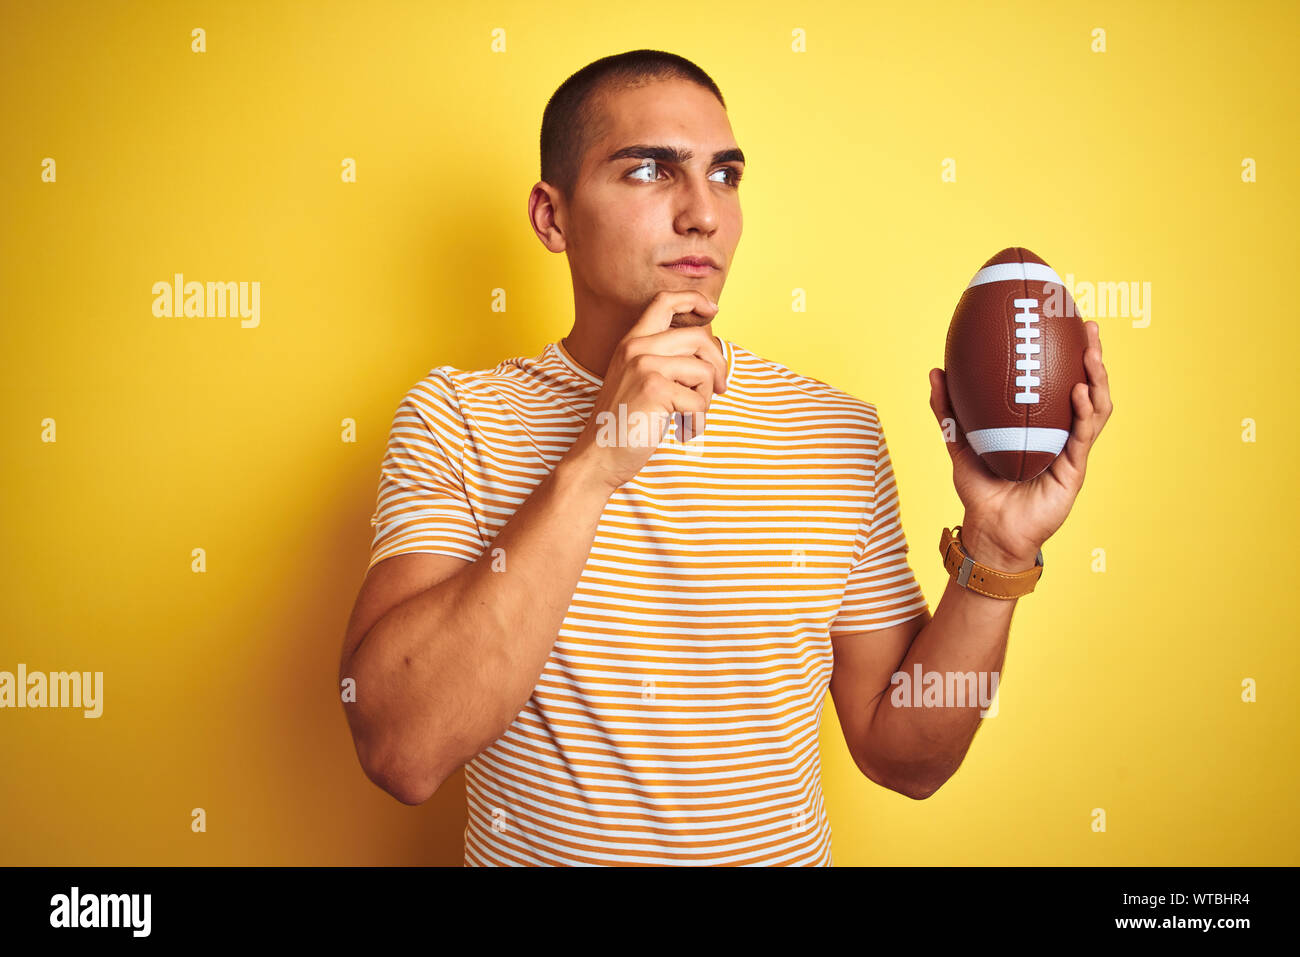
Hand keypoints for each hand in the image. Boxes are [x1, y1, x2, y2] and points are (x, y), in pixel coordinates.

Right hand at [563, 290, 727, 491]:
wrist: (598, 456)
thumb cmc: (623, 423)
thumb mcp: (637, 380)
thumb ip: (664, 360)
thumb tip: (711, 354)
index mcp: (631, 342)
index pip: (665, 301)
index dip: (694, 300)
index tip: (713, 310)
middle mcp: (636, 348)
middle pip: (699, 337)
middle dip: (719, 365)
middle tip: (720, 389)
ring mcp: (644, 366)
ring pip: (705, 371)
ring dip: (706, 399)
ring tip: (688, 416)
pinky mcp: (655, 389)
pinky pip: (700, 401)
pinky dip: (697, 421)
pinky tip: (680, 430)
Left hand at [929, 320, 1112, 570]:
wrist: (989, 531)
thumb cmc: (979, 490)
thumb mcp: (959, 442)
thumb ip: (948, 409)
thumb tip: (935, 370)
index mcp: (1040, 425)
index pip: (1058, 382)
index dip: (1065, 353)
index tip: (1063, 321)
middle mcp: (1061, 434)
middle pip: (1086, 387)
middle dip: (1091, 355)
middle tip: (1087, 325)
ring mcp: (1071, 451)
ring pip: (1095, 407)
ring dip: (1097, 377)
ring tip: (1090, 351)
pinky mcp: (1074, 470)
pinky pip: (1084, 435)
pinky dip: (1085, 411)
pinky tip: (1079, 390)